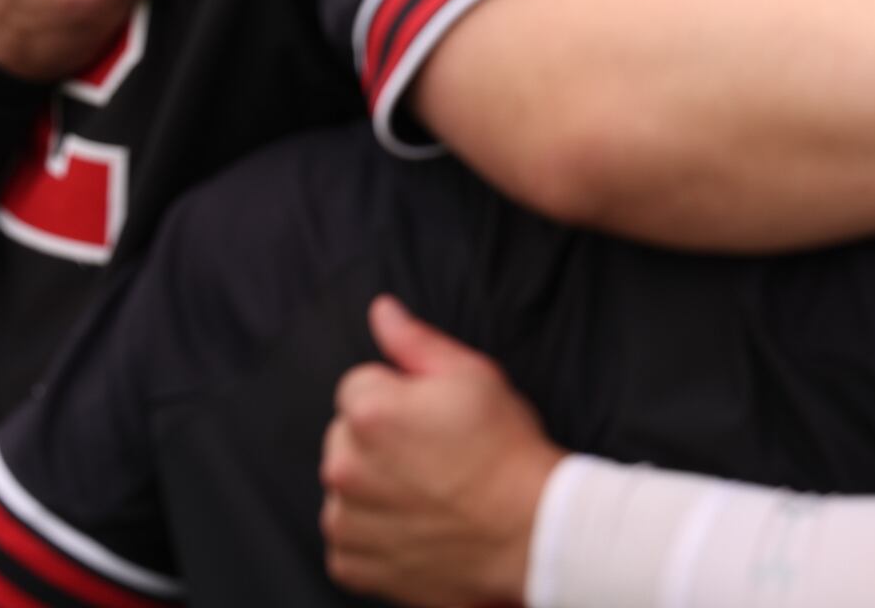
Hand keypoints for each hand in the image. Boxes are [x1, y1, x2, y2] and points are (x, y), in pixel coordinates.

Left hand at [321, 296, 561, 606]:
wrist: (530, 530)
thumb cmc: (506, 451)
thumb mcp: (474, 376)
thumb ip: (416, 342)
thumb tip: (382, 311)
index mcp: (369, 414)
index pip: (359, 386)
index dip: (399, 395)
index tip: (432, 416)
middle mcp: (344, 468)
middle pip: (346, 436)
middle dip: (379, 440)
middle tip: (434, 454)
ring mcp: (345, 520)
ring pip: (346, 486)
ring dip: (374, 486)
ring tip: (429, 492)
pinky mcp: (351, 563)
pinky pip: (348, 537)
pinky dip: (374, 532)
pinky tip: (417, 524)